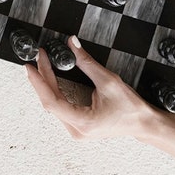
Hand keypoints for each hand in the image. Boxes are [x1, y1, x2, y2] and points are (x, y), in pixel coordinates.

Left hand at [25, 36, 156, 139]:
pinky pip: (60, 107)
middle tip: (38, 58)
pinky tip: (50, 77)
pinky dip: (54, 91)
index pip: (52, 101)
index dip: (39, 82)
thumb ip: (86, 61)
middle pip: (50, 101)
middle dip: (42, 78)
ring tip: (42, 64)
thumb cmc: (130, 107)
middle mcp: (77, 130)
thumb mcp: (108, 80)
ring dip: (47, 84)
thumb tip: (72, 43)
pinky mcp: (78, 127)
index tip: (30, 66)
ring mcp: (76, 130)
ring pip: (53, 105)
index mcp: (83, 122)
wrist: (143, 123)